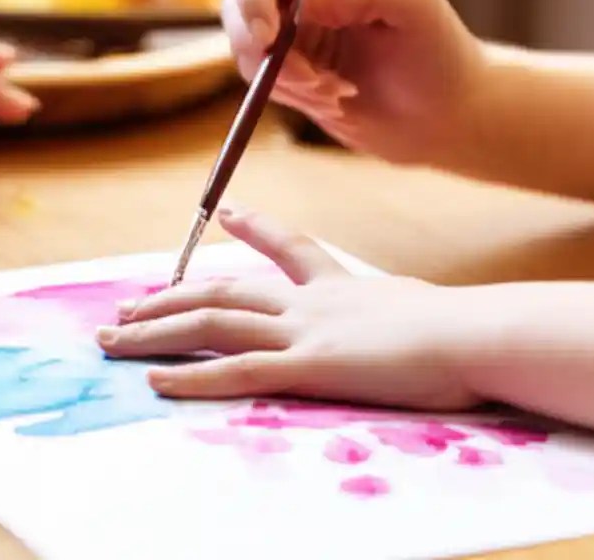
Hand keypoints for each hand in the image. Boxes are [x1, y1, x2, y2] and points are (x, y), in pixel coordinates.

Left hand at [97, 205, 479, 410]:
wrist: (480, 332)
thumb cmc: (467, 328)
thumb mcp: (426, 309)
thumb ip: (403, 312)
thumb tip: (420, 317)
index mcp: (339, 286)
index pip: (289, 250)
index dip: (254, 229)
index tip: (229, 212)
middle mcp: (309, 301)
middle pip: (222, 290)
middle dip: (167, 298)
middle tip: (124, 306)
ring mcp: (304, 331)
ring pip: (212, 323)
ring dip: (156, 333)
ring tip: (113, 340)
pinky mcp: (309, 366)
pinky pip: (236, 370)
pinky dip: (191, 377)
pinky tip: (155, 381)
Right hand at [222, 0, 485, 164]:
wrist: (443, 114)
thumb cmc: (436, 49)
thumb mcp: (410, 3)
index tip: (267, 34)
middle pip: (241, 2)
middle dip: (264, 46)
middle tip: (309, 77)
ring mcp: (291, 33)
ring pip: (247, 47)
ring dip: (285, 77)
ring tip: (338, 89)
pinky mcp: (288, 72)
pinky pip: (262, 80)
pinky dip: (291, 94)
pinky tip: (336, 97)